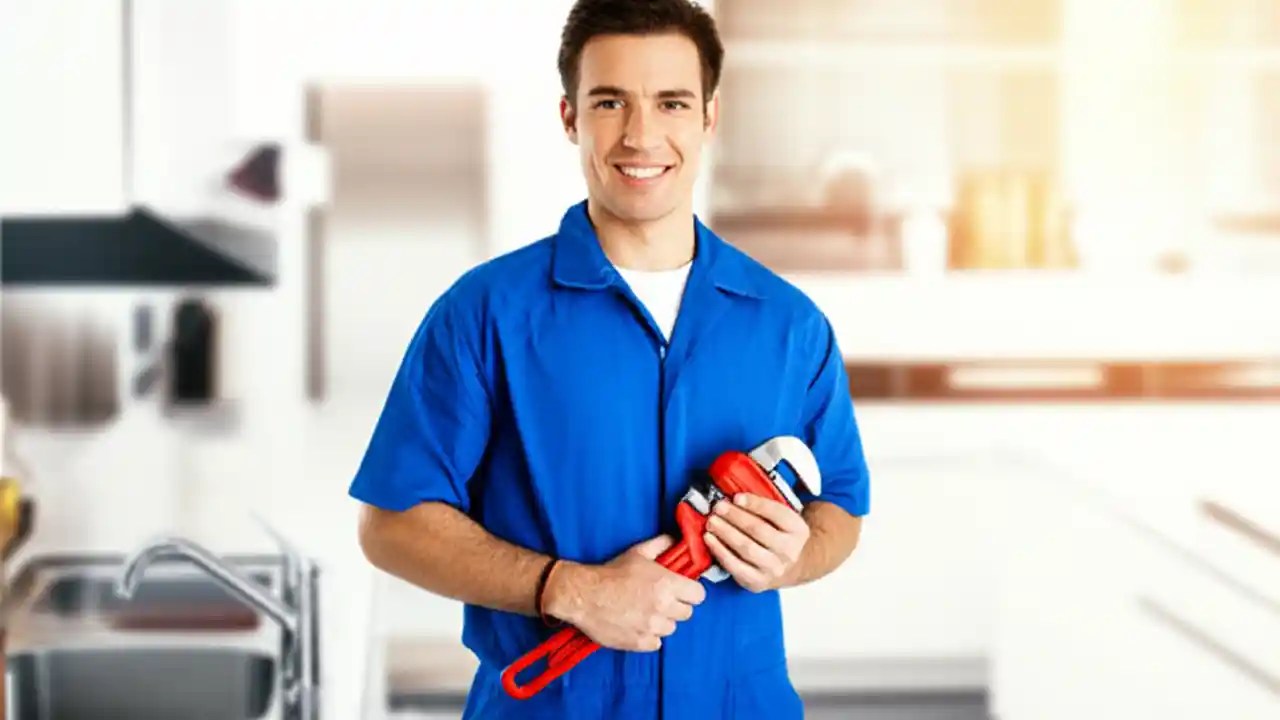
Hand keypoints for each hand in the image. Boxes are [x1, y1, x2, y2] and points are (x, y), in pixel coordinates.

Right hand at [543, 534, 705, 651]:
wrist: (583, 595)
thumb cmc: (610, 573)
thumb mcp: (638, 553)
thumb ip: (661, 545)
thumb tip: (674, 539)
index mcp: (667, 584)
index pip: (699, 595)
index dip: (690, 592)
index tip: (682, 591)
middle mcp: (663, 607)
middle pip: (686, 613)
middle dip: (676, 606)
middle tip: (660, 601)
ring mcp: (652, 627)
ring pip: (671, 628)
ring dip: (662, 622)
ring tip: (645, 612)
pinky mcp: (640, 643)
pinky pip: (656, 643)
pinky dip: (649, 636)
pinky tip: (636, 624)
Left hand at [704, 493, 809, 592]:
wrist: (787, 568)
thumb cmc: (778, 537)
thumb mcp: (781, 520)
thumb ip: (763, 508)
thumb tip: (734, 497)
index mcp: (797, 530)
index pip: (777, 513)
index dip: (755, 504)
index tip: (737, 497)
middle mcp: (789, 551)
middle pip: (759, 530)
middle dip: (736, 516)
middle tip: (719, 507)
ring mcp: (773, 569)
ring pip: (746, 548)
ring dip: (726, 532)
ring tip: (712, 521)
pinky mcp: (757, 581)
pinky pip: (735, 566)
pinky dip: (720, 551)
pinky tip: (710, 539)